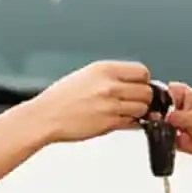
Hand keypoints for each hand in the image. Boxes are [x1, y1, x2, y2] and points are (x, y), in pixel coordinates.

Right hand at [29, 60, 153, 142]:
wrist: (46, 116)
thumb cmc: (61, 98)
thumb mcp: (87, 75)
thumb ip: (112, 77)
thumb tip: (134, 82)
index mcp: (104, 69)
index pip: (141, 71)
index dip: (143, 80)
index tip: (138, 86)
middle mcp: (109, 85)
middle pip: (146, 91)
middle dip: (143, 97)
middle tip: (134, 101)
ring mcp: (110, 105)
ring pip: (142, 108)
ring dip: (139, 112)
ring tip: (126, 112)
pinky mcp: (109, 123)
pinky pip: (133, 123)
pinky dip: (132, 123)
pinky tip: (121, 120)